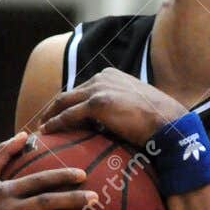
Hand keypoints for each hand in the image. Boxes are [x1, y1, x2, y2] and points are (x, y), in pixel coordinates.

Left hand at [37, 69, 185, 147]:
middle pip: (69, 93)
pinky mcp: (97, 103)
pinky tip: (47, 132)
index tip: (59, 115)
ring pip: (64, 102)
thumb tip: (115, 124)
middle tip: (44, 123)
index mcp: (112, 76)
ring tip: (42, 129)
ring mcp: (99, 89)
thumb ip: (121, 108)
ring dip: (50, 116)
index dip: (68, 103)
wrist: (168, 123)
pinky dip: (56, 123)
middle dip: (54, 108)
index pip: (82, 89)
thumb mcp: (136, 107)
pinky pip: (69, 115)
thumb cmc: (158, 122)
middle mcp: (102, 78)